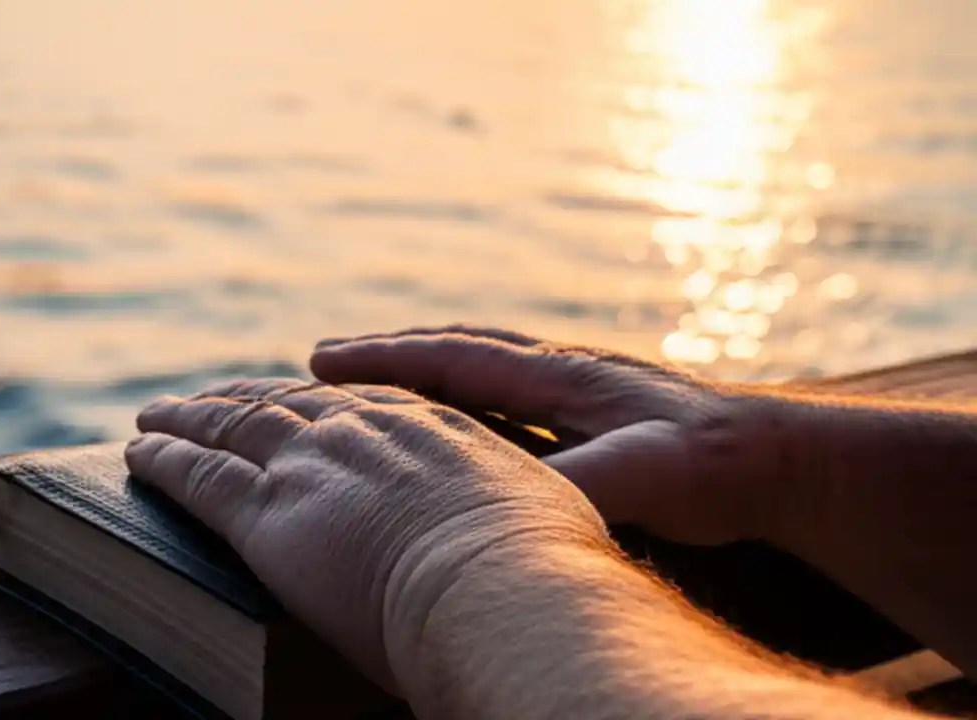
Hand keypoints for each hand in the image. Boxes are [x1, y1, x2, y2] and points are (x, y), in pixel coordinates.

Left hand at [125, 379, 607, 692]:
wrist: (503, 589)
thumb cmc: (539, 570)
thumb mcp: (535, 513)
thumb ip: (502, 506)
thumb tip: (512, 527)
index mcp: (428, 426)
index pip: (354, 401)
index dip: (313, 399)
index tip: (291, 393)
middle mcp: (363, 430)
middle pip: (283, 402)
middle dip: (240, 398)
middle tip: (205, 398)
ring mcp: (312, 466)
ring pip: (230, 427)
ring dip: (187, 418)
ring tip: (154, 415)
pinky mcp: (267, 515)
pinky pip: (198, 476)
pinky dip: (164, 462)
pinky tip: (138, 454)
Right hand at [310, 326, 789, 544]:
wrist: (778, 460)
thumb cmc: (709, 465)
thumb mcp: (639, 476)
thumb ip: (572, 485)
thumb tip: (503, 504)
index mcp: (557, 376)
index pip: (452, 356)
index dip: (382, 358)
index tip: (320, 357)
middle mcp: (559, 368)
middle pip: (456, 346)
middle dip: (389, 353)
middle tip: (325, 361)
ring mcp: (576, 383)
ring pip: (482, 362)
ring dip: (424, 366)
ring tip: (376, 381)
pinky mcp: (592, 406)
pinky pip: (507, 389)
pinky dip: (464, 391)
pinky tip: (458, 416)